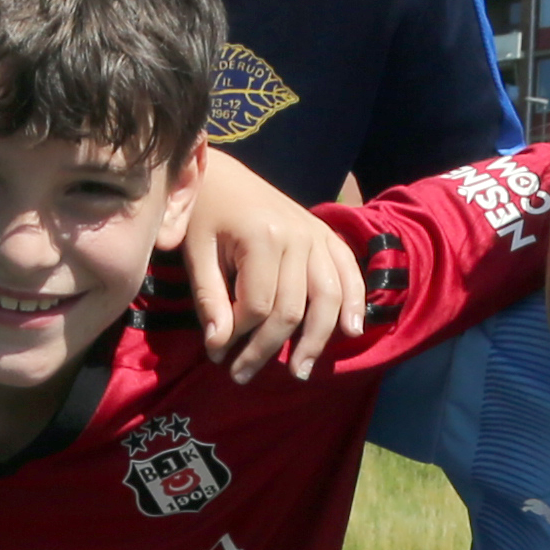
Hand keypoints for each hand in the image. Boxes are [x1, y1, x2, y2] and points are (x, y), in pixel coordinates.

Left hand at [182, 155, 370, 379]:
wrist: (222, 173)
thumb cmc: (204, 213)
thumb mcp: (196, 253)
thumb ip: (209, 298)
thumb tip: (219, 347)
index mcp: (262, 236)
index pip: (257, 305)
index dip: (237, 337)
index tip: (216, 355)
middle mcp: (297, 235)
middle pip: (291, 309)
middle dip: (268, 349)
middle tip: (244, 376)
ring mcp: (316, 234)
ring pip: (326, 298)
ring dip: (316, 339)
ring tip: (300, 371)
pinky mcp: (326, 235)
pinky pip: (349, 272)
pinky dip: (353, 302)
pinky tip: (351, 331)